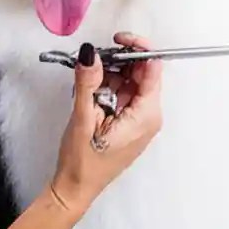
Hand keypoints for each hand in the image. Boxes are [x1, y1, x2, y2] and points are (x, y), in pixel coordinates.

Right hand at [49, 32, 163, 216]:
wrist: (76, 188)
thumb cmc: (83, 162)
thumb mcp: (83, 118)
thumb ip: (88, 82)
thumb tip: (90, 53)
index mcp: (146, 115)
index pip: (152, 68)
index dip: (137, 48)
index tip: (117, 40)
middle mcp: (149, 116)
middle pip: (141, 73)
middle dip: (118, 61)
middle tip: (94, 60)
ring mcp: (139, 119)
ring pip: (129, 82)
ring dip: (109, 75)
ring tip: (88, 82)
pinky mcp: (129, 122)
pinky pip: (122, 94)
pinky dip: (107, 87)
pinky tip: (91, 94)